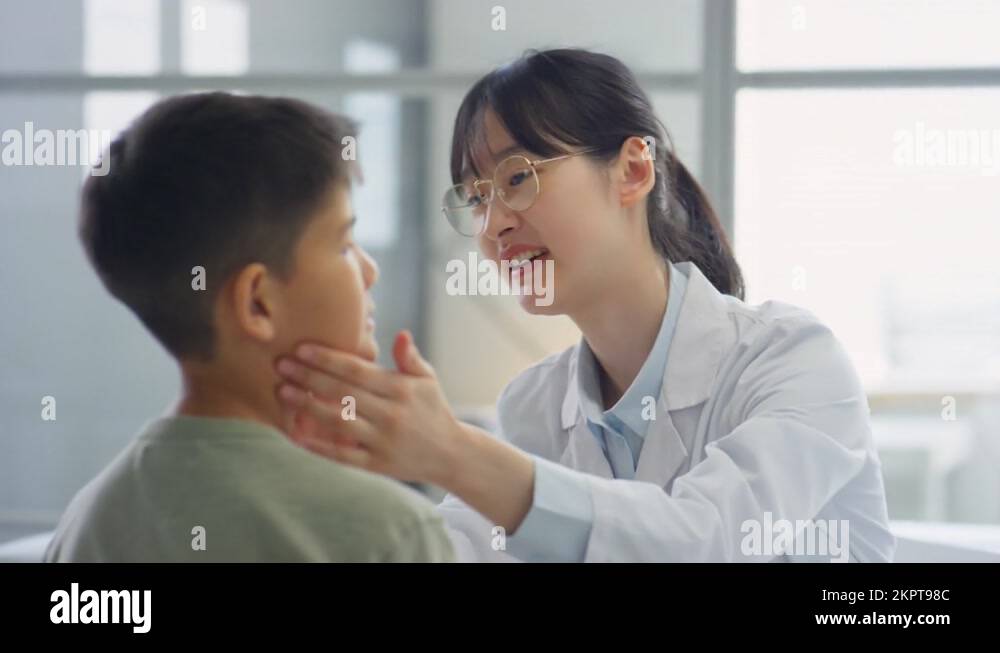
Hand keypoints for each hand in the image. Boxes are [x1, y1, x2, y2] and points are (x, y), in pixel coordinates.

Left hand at [275, 331, 464, 485]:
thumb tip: (400, 334)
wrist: (449, 454)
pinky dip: (318, 445)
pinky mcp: (376, 464)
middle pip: (342, 393)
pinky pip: (342, 455)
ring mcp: (382, 441)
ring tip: (283, 392)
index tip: (301, 348)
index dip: (328, 359)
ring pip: (338, 422)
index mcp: (401, 389)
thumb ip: (410, 357)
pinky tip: (295, 434)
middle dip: (309, 377)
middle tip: (280, 365)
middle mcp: (391, 414)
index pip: (358, 371)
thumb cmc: (433, 409)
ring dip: (307, 407)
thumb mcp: (427, 379)